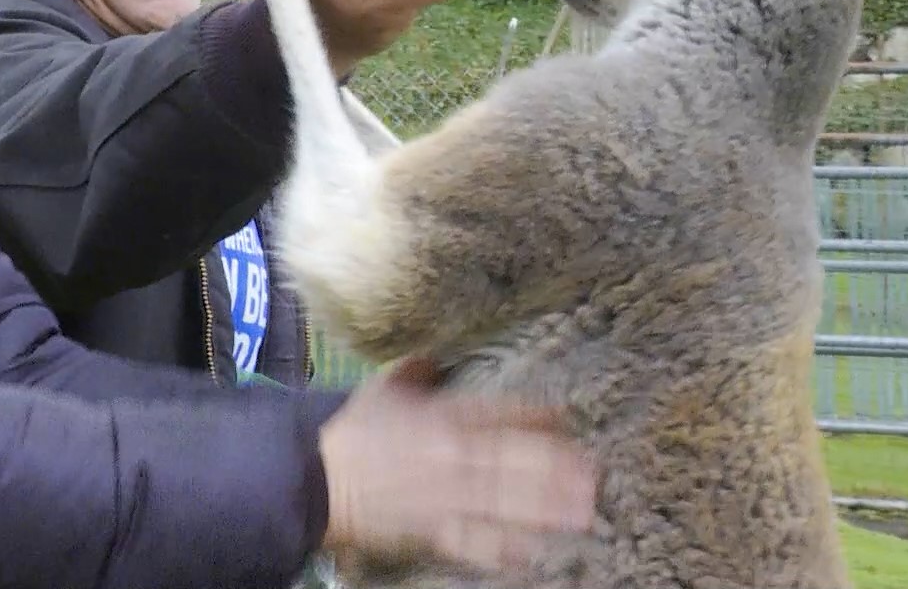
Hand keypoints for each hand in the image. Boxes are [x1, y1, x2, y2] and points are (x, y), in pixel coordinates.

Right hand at [317, 356, 597, 574]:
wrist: (313, 474)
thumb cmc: (348, 430)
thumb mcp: (382, 388)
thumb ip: (416, 370)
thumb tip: (433, 354)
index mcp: (441, 415)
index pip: (501, 412)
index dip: (538, 414)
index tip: (568, 417)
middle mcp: (451, 453)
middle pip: (515, 458)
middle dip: (557, 466)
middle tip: (594, 473)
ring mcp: (444, 495)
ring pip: (506, 501)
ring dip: (547, 507)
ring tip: (583, 513)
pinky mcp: (430, 529)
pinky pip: (475, 541)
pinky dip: (504, 548)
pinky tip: (533, 552)